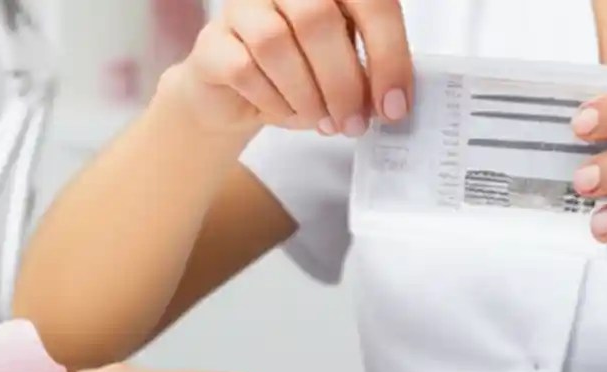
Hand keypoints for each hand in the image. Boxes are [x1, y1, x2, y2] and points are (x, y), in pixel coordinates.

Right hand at [162, 0, 413, 136]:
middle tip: (354, 124)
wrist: (235, 96)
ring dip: (307, 95)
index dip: (389, 54)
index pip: (371, 0)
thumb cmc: (298, 76)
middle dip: (343, 81)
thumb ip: (368, 72)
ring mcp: (242, 7)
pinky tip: (285, 114)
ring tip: (323, 123)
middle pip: (318, 18)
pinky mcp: (212, 41)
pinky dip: (273, 101)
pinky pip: (244, 68)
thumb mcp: (344, 68)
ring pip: (275, 42)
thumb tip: (391, 101)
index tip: (394, 106)